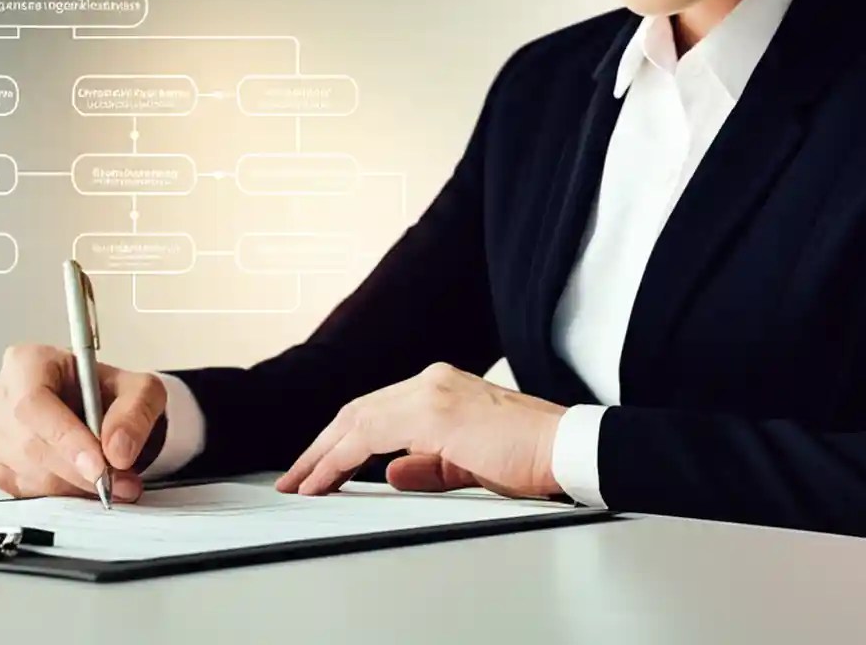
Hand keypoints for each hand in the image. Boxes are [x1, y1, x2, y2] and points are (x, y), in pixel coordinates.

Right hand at [0, 344, 166, 501]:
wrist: (101, 410)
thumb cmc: (110, 392)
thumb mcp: (139, 389)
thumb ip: (135, 413)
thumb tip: (118, 450)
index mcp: (27, 362)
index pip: (34, 404)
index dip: (65, 439)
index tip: (99, 467)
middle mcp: (1, 396)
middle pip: (31, 443)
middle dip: (81, 471)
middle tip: (123, 483)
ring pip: (30, 472)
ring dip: (77, 486)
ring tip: (117, 483)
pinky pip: (26, 491)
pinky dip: (63, 494)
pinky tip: (87, 482)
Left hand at [276, 362, 566, 497]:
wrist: (569, 447)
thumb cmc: (531, 456)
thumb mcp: (469, 463)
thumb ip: (429, 465)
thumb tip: (392, 473)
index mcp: (441, 388)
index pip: (375, 412)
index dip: (340, 441)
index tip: (318, 467)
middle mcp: (432, 382)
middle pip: (358, 412)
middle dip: (322, 447)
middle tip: (296, 478)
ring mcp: (432, 392)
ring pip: (357, 420)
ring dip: (323, 454)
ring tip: (301, 483)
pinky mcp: (435, 412)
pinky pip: (369, 435)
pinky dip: (340, 458)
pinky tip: (325, 478)